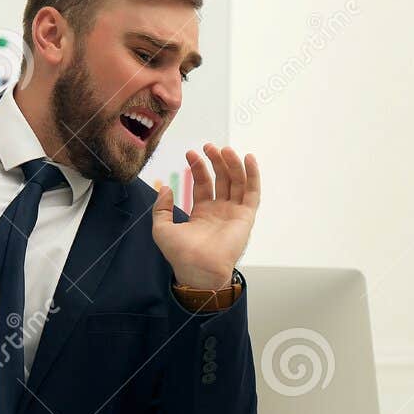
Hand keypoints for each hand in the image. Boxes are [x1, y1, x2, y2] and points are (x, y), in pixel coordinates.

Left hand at [151, 144, 260, 289]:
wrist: (197, 268)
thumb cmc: (180, 254)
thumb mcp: (161, 228)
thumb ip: (161, 208)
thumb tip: (165, 188)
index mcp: (202, 213)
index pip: (203, 184)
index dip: (198, 167)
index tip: (190, 153)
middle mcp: (220, 211)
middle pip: (221, 179)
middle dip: (216, 161)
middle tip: (208, 146)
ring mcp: (234, 213)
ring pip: (237, 182)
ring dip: (232, 164)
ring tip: (223, 149)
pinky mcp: (245, 216)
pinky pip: (252, 192)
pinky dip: (252, 174)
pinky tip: (248, 159)